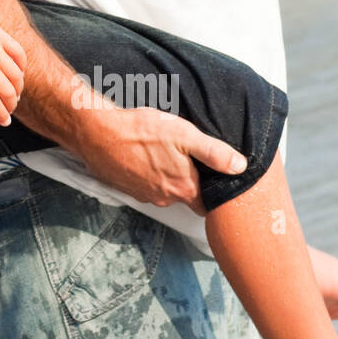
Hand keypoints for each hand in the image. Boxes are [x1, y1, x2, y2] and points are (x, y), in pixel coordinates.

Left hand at [0, 0, 25, 125]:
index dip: (1, 115)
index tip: (4, 122)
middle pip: (8, 91)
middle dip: (11, 105)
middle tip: (8, 110)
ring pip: (17, 75)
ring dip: (18, 89)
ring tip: (12, 94)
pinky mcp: (0, 34)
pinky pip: (19, 54)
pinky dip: (22, 67)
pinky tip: (16, 73)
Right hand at [69, 102, 246, 211]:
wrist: (96, 132)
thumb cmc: (141, 131)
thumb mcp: (184, 134)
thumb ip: (214, 153)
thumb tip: (241, 167)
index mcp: (183, 188)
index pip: (207, 206)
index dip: (213, 196)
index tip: (214, 183)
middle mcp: (164, 198)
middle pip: (185, 197)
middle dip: (188, 182)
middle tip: (186, 159)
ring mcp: (143, 195)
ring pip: (163, 191)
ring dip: (164, 176)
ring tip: (161, 153)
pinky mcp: (125, 188)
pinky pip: (143, 185)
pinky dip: (145, 174)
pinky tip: (142, 155)